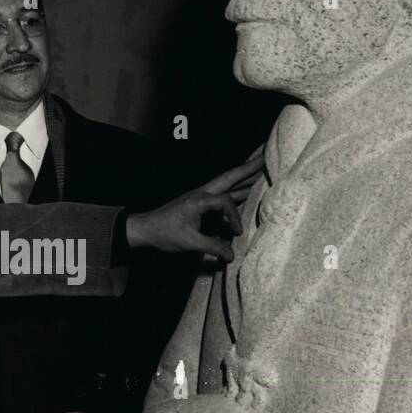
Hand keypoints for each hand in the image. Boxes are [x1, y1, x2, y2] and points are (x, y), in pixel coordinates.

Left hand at [126, 149, 264, 260]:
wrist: (146, 228)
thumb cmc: (164, 233)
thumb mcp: (189, 242)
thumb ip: (212, 248)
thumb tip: (232, 256)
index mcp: (199, 199)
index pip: (225, 202)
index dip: (234, 217)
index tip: (237, 232)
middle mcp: (202, 193)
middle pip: (230, 177)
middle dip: (248, 168)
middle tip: (266, 156)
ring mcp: (201, 196)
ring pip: (226, 183)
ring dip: (243, 176)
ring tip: (261, 168)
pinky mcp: (199, 202)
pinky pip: (222, 193)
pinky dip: (235, 190)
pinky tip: (244, 191)